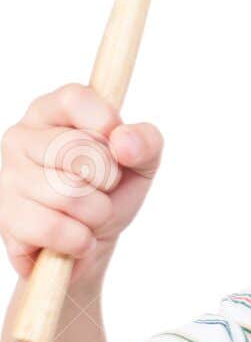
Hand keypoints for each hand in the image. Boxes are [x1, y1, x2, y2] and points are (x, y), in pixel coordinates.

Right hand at [0, 82, 163, 284]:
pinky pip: (53, 228)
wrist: (89, 243)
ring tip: (89, 215)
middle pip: (75, 149)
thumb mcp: (141, 163)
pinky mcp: (6, 218)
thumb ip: (146, 142)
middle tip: (103, 188)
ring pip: (67, 194)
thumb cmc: (110, 194)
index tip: (118, 147)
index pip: (74, 98)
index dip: (105, 123)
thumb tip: (123, 140)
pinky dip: (79, 240)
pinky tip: (77, 237)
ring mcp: (8, 176)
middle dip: (107, 179)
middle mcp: (21, 137)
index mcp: (51, 111)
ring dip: (96, 214)